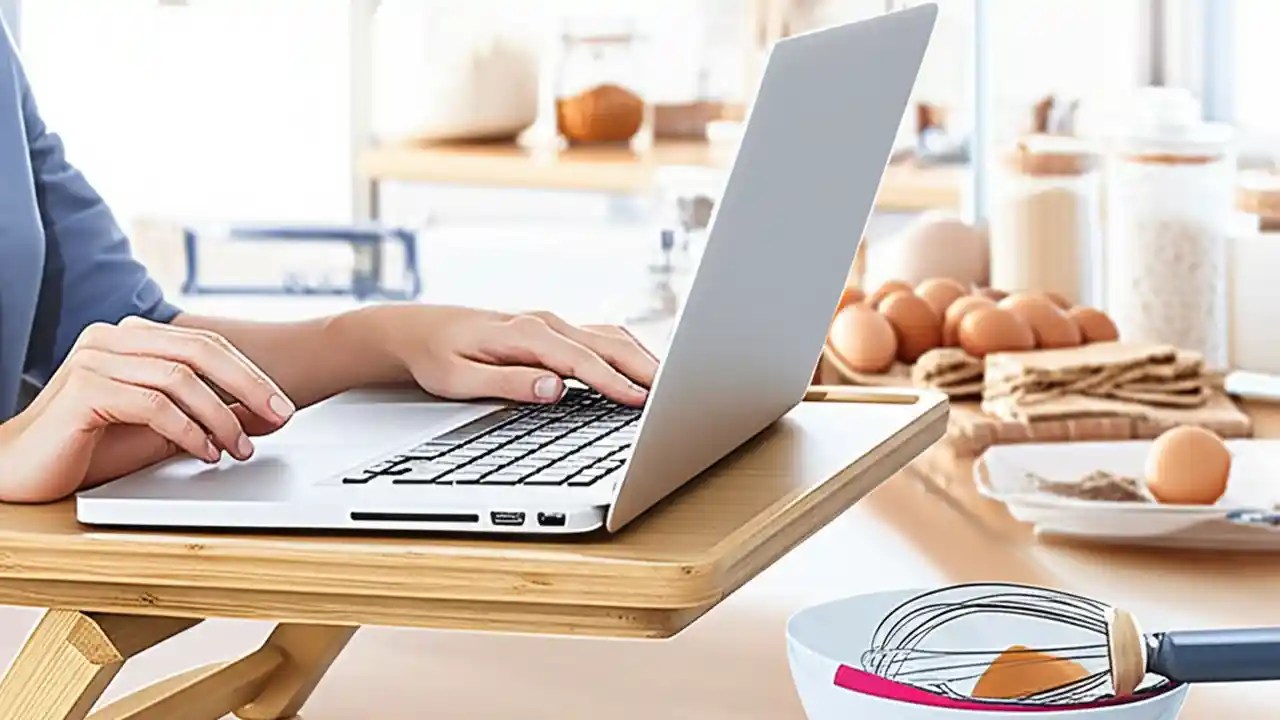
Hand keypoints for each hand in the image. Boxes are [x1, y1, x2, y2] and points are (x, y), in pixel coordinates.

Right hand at [0, 317, 295, 502]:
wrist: (19, 471)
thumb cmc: (89, 448)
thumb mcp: (163, 430)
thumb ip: (209, 417)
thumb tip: (264, 417)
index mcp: (132, 337)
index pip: (206, 344)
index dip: (250, 374)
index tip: (282, 405)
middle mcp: (113, 338)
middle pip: (200, 351)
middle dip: (248, 386)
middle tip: (279, 417)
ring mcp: (95, 359)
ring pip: (180, 378)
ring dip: (221, 417)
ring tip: (240, 448)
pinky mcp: (84, 389)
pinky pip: (153, 405)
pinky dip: (188, 430)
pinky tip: (205, 451)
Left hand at [361, 306, 657, 406]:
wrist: (417, 331)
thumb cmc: (435, 356)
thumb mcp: (460, 379)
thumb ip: (509, 383)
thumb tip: (554, 388)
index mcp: (524, 333)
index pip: (580, 361)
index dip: (613, 382)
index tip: (640, 401)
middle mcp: (543, 322)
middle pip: (606, 343)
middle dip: (643, 367)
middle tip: (677, 394)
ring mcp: (550, 323)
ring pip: (608, 336)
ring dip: (640, 357)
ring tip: (669, 384)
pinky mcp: (551, 330)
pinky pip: (598, 337)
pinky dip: (626, 350)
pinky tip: (640, 367)